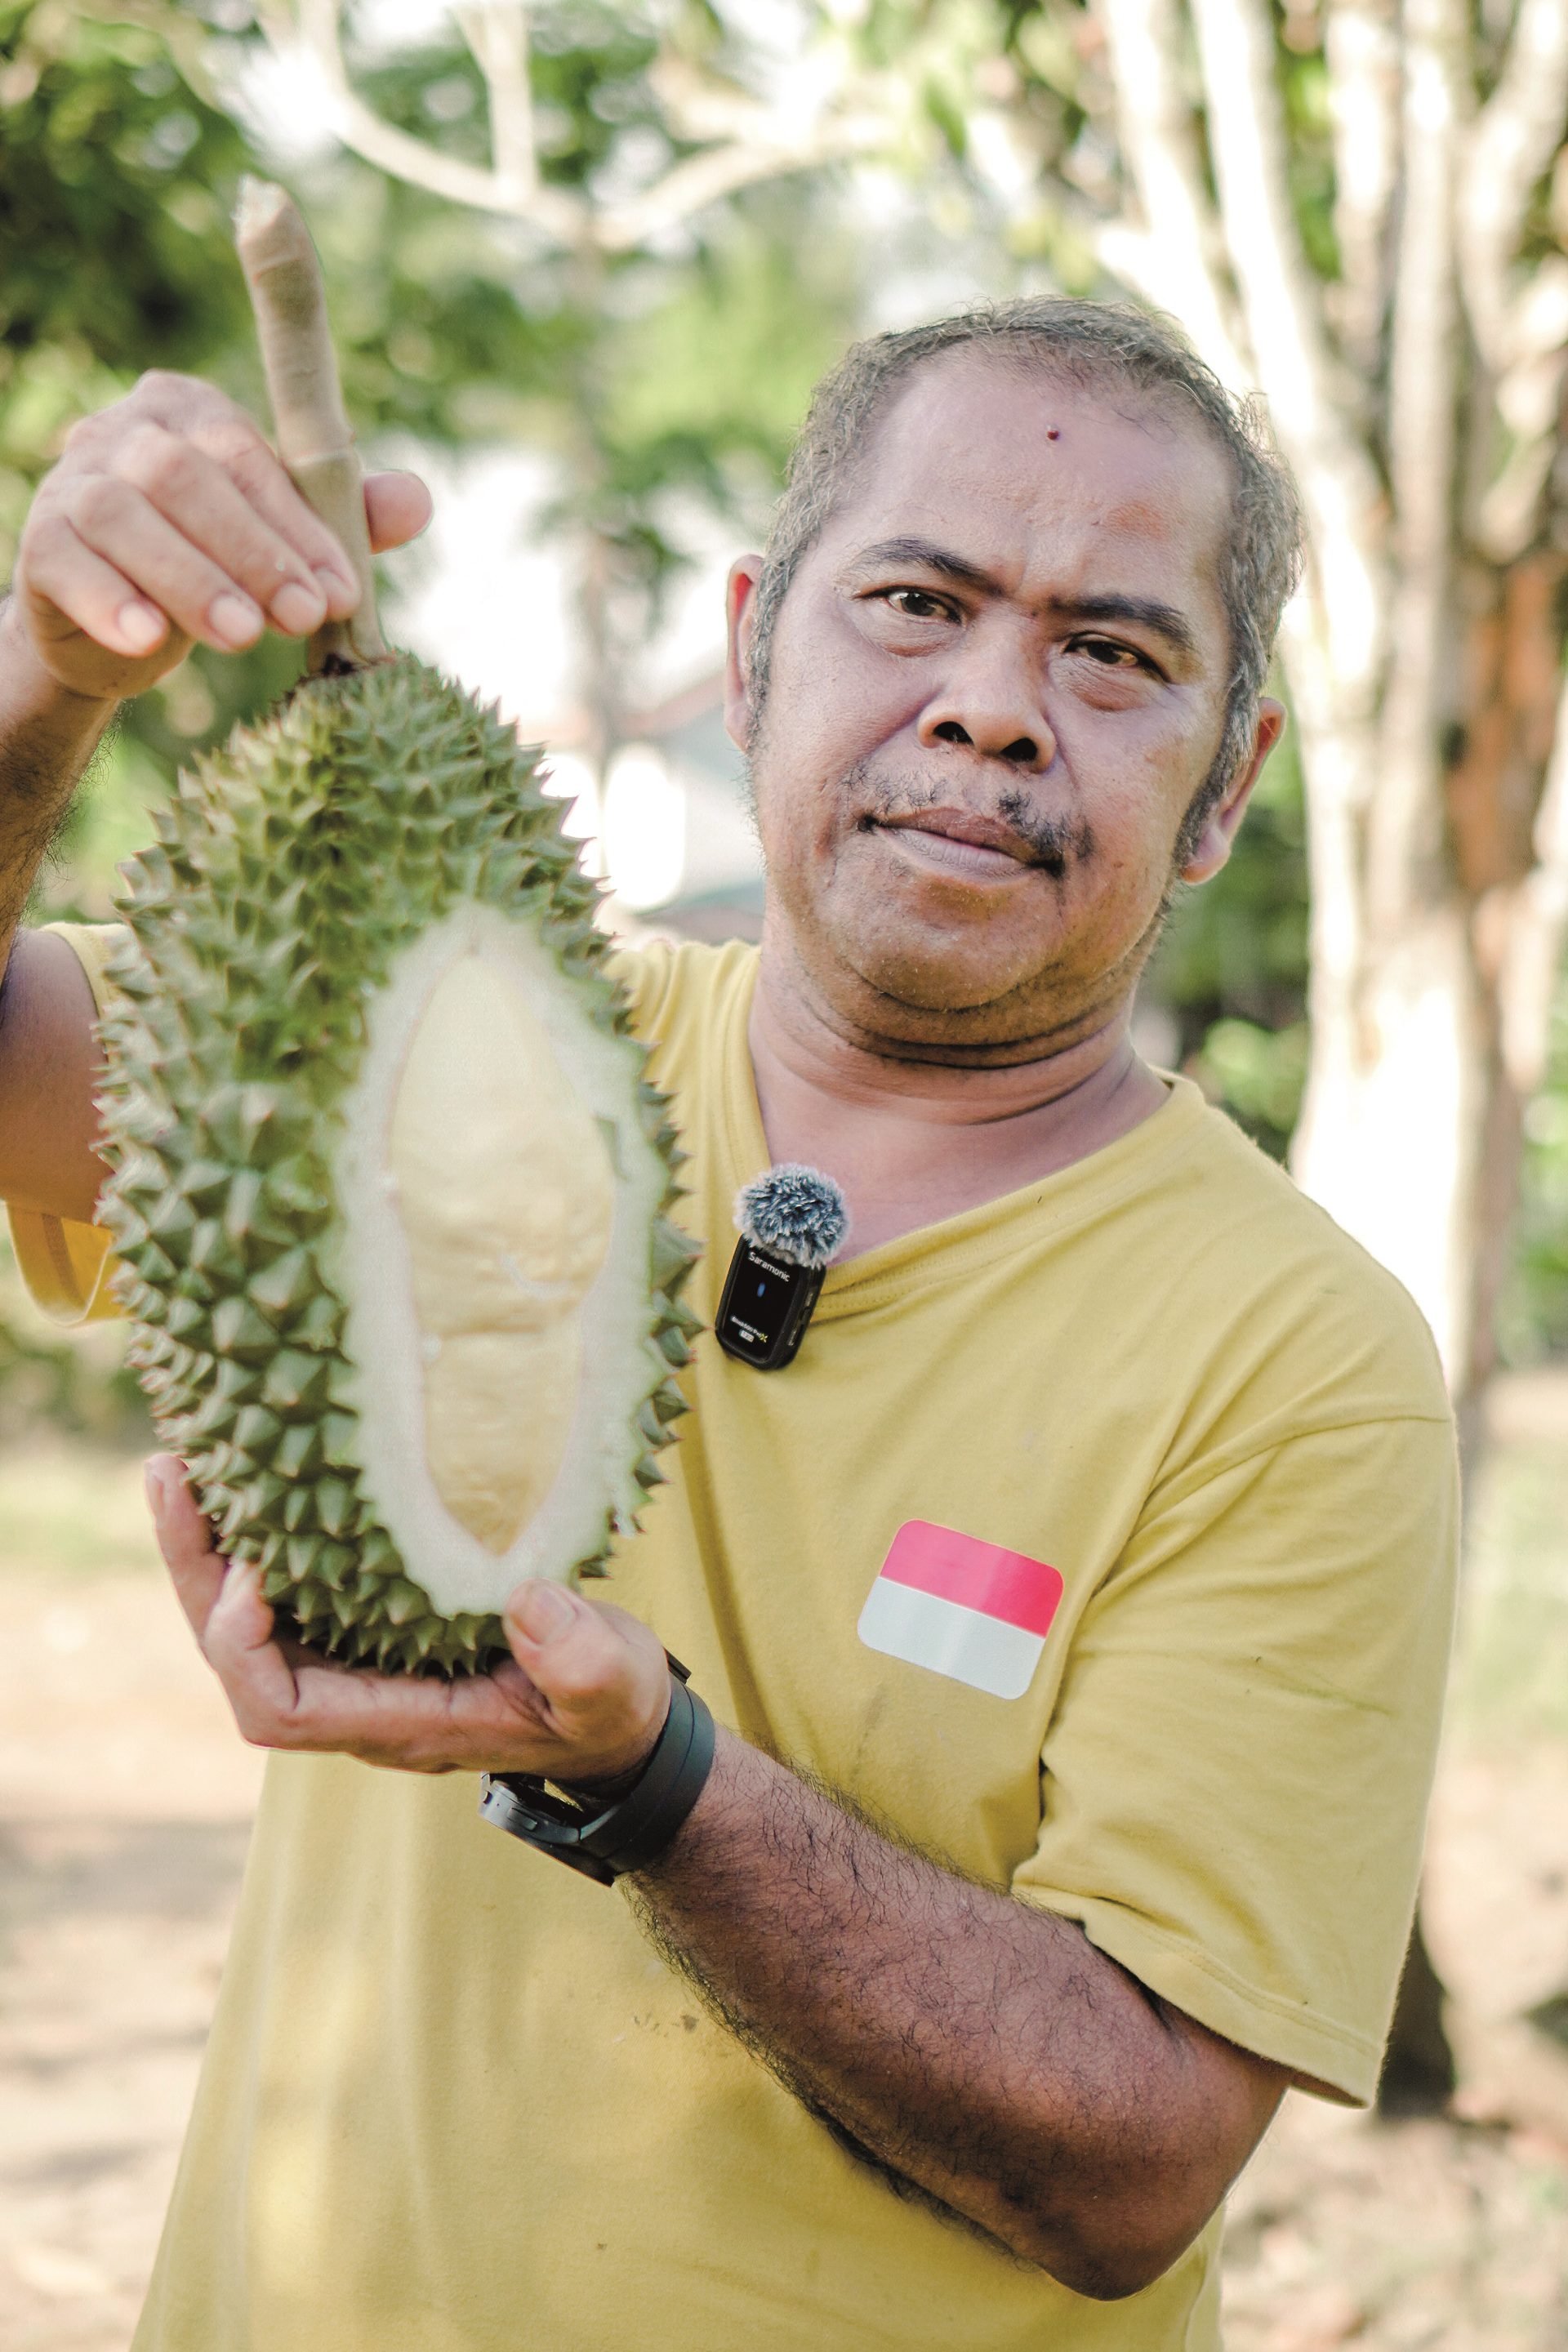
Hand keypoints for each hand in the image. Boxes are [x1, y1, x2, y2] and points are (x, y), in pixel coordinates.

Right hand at [11, 371, 431, 704]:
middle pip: (184, 477)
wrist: (122, 628)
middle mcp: (123, 431)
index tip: (342, 592)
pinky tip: (149, 640)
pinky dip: (112, 602)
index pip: (246, 456)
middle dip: (251, 551)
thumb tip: (420, 500)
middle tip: (303, 617)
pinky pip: (71, 565)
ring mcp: (71, 483)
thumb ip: (341, 520)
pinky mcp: (41, 543)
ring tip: (241, 637)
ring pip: (124, 516)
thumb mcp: (281, 543)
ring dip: (191, 579)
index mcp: (190, 411)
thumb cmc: (216, 566)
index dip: (296, 525)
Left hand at [144, 1455, 672, 1780]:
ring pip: (247, 1619)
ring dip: (209, 1547)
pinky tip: (242, 1471)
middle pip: (238, 1655)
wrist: (615, 1713)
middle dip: (198, 1572)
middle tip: (173, 1477)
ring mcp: (356, 1659)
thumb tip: (528, 1600)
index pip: (281, 1712)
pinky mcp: (367, 1619)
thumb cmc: (608, 1706)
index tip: (253, 1574)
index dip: (245, 1650)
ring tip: (180, 1462)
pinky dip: (253, 1534)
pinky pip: (284, 1586)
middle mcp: (357, 1698)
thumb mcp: (610, 1686)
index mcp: (400, 1723)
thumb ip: (579, 1660)